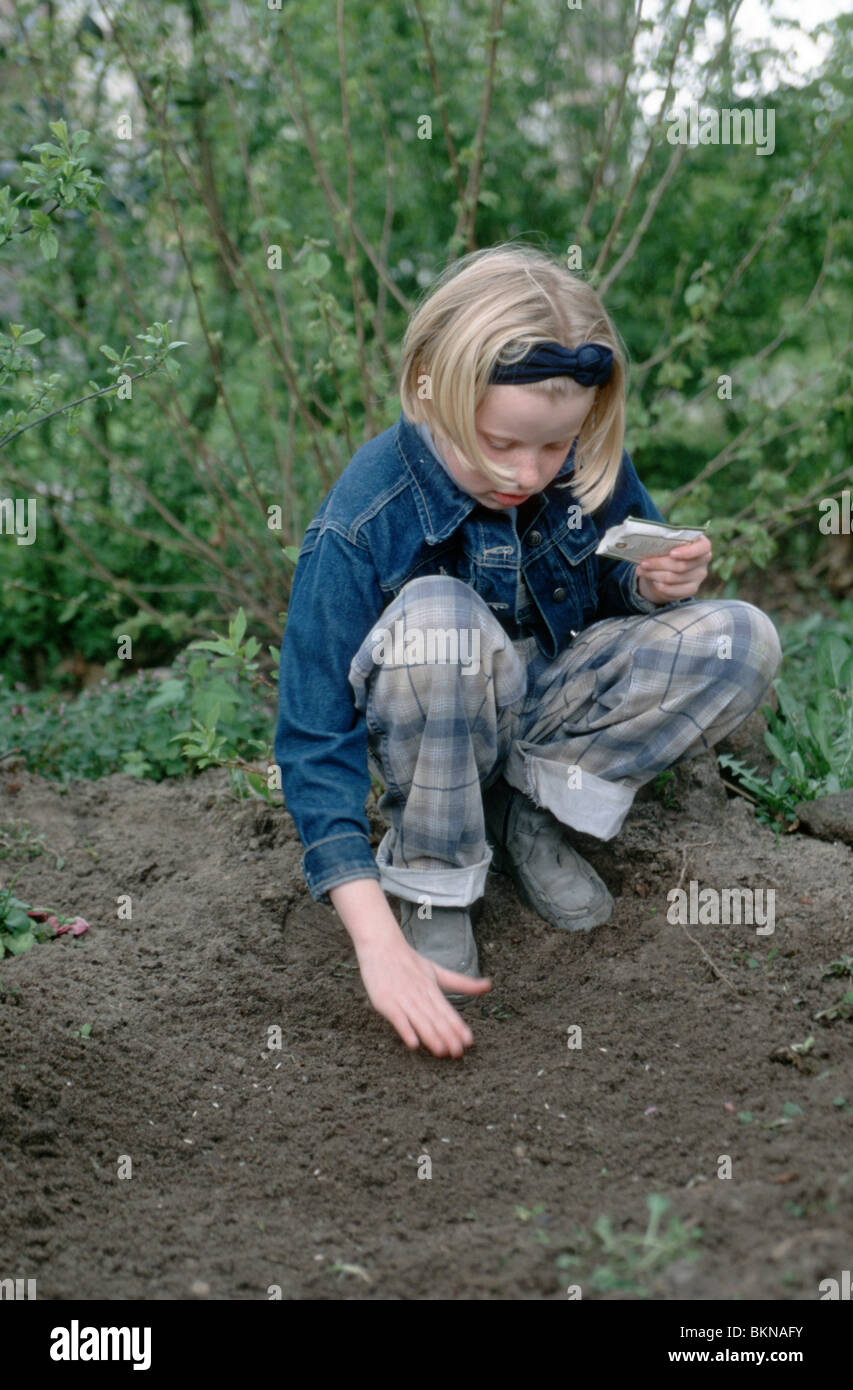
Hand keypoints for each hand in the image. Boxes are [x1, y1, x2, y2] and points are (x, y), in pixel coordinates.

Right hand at [354, 935, 491, 1057]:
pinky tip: (413, 1043)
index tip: (468, 1041)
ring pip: (419, 1020)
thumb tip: (489, 985)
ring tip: (441, 1051)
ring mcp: (402, 998)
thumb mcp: (437, 971)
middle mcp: (419, 994)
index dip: (458, 1026)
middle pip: (435, 1018)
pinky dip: (405, 1030)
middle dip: (447, 1036)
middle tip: (458, 1053)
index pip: (447, 1011)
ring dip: (430, 1036)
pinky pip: (397, 1018)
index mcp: (432, 988)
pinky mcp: (385, 1001)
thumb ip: (462, 982)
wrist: (380, 945)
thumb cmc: (409, 961)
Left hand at [636, 535, 711, 603]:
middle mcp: (704, 560)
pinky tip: (650, 580)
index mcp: (702, 544)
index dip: (687, 552)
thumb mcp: (669, 542)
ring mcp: (699, 576)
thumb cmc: (669, 548)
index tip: (671, 553)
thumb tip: (646, 546)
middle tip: (643, 563)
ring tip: (640, 570)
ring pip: (674, 578)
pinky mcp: (692, 589)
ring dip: (654, 574)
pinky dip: (660, 585)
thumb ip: (664, 543)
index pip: (702, 548)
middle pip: (682, 565)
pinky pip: (674, 590)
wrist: (669, 567)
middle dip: (659, 564)